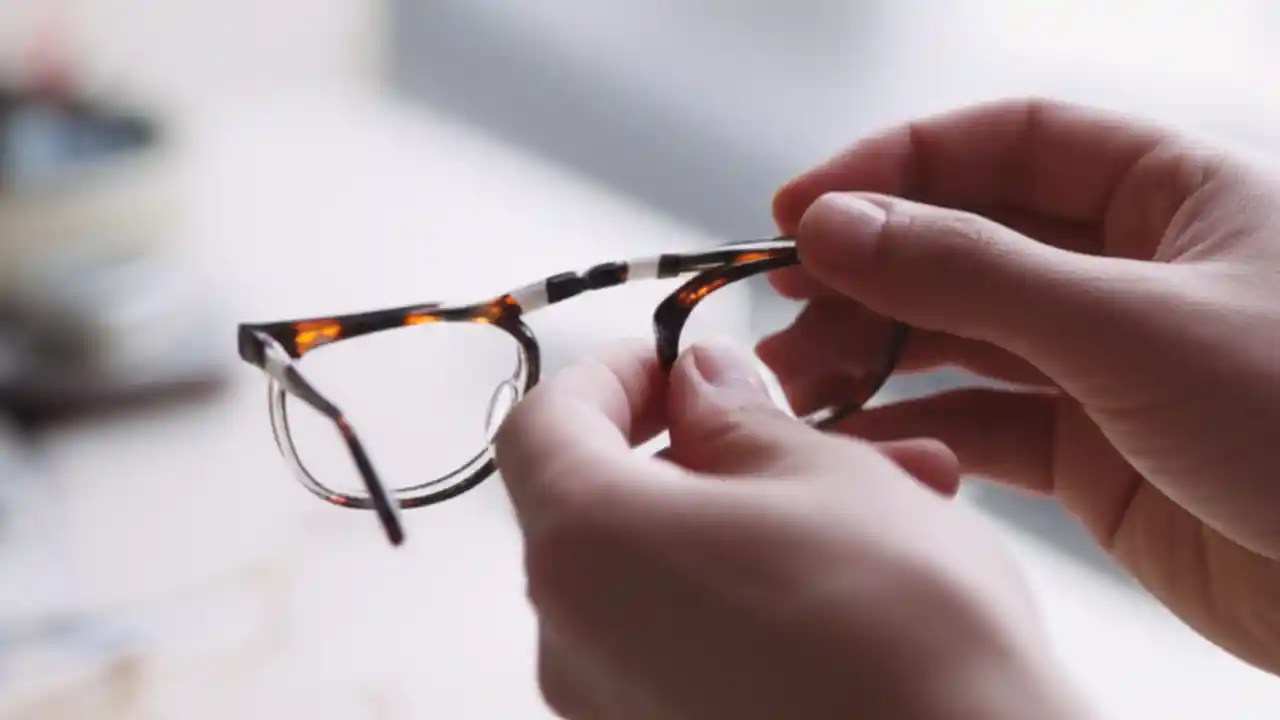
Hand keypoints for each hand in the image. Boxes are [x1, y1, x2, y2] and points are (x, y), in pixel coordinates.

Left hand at [495, 340, 1086, 718]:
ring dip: (749, 523)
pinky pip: (686, 644)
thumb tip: (701, 386)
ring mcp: (613, 711)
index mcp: (585, 546)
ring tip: (875, 504)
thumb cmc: (903, 633)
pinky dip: (747, 597)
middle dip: (706, 453)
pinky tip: (851, 586)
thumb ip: (737, 417)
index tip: (674, 364)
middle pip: (606, 504)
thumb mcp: (826, 474)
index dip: (608, 378)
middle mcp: (571, 641)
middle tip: (799, 430)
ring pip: (663, 576)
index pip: (543, 426)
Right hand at [763, 98, 1279, 672]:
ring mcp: (1105, 360)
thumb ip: (973, 274)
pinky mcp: (1091, 451)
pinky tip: (857, 434)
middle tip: (782, 310)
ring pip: (962, 333)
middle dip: (869, 270)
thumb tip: (834, 226)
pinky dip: (917, 424)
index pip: (1001, 142)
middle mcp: (1128, 268)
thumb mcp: (1131, 327)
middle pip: (966, 239)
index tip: (798, 211)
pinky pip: (982, 420)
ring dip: (875, 348)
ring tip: (795, 379)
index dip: (893, 165)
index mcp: (1166, 193)